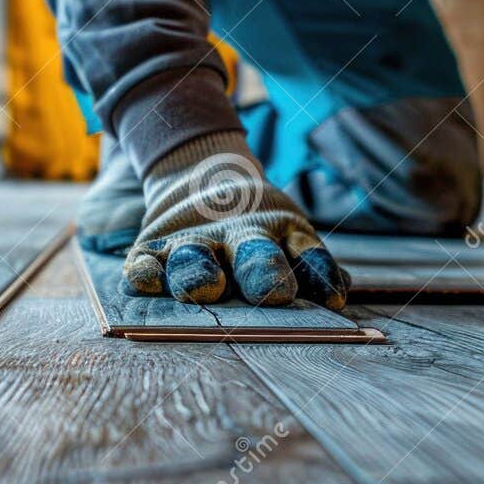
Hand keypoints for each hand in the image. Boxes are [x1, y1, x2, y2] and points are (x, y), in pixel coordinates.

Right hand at [123, 133, 349, 309]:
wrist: (200, 183)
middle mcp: (238, 239)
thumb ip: (310, 267)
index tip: (333, 300)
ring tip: (206, 289)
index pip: (306, 254)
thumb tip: (337, 292)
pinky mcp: (153, 250)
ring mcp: (193, 244)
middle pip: (254, 253)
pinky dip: (145, 271)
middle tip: (273, 293)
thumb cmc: (254, 235)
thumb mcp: (290, 239)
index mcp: (282, 237)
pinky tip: (147, 281)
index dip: (319, 274)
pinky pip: (146, 262)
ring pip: (196, 258)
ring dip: (200, 272)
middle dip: (264, 272)